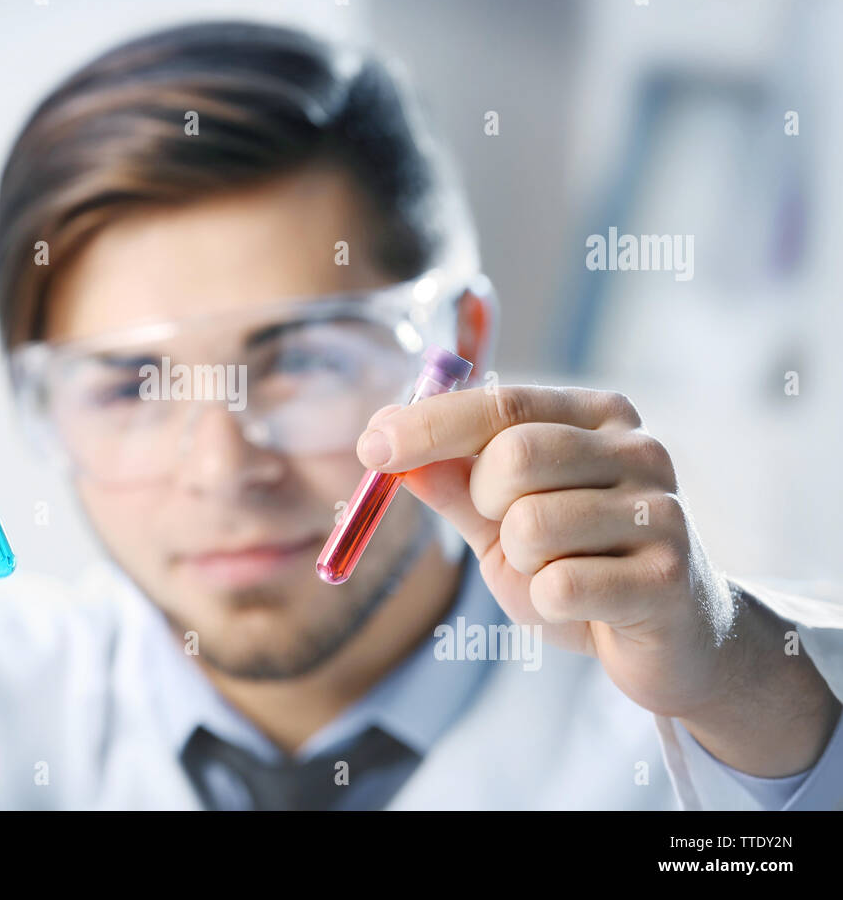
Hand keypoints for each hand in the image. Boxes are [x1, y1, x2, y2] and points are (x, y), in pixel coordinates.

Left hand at [358, 385, 838, 775]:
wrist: (670, 638)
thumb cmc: (577, 564)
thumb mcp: (500, 520)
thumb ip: (451, 481)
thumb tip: (382, 439)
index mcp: (597, 417)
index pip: (499, 403)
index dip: (428, 425)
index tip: (370, 447)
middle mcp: (638, 450)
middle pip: (514, 456)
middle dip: (486, 503)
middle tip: (510, 532)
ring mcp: (661, 511)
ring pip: (532, 525)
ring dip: (521, 563)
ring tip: (557, 573)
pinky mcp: (668, 579)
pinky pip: (561, 586)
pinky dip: (546, 605)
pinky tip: (581, 606)